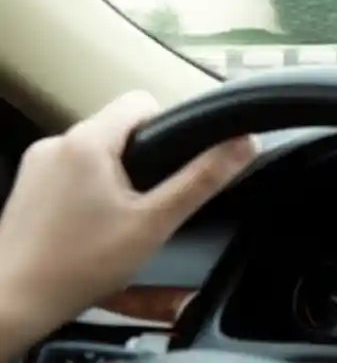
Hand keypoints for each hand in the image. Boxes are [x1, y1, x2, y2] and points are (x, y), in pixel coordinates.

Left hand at [0, 91, 256, 356]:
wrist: (11, 303)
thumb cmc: (79, 265)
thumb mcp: (155, 223)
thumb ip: (202, 179)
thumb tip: (244, 143)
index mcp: (87, 141)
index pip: (141, 102)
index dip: (167, 129)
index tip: (171, 168)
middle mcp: (56, 144)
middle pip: (117, 128)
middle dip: (140, 160)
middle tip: (146, 205)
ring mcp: (35, 165)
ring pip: (93, 151)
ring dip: (112, 175)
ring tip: (117, 220)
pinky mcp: (25, 187)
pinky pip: (69, 170)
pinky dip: (86, 190)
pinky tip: (88, 228)